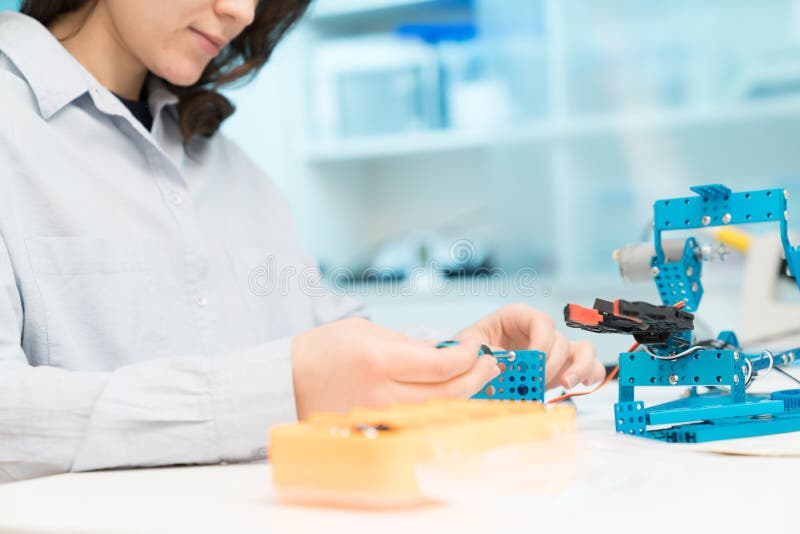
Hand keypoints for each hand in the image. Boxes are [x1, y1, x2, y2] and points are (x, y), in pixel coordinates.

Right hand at [291, 318, 499, 418]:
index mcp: (380, 361)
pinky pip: (419, 419)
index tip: (475, 345)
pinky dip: (440, 407)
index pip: (442, 366)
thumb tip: (446, 353)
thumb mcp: (367, 331)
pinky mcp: (377, 429)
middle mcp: (382, 393)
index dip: (468, 356)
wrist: (286, 382)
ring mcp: (380, 416)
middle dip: (477, 376)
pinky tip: (450, 392)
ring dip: (465, 393)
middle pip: (449, 393)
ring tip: (477, 375)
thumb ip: (410, 345)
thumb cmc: (324, 349)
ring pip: (439, 411)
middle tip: (488, 362)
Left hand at [455, 303, 604, 390]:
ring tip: (566, 383)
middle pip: (559, 340)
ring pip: (581, 349)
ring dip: (578, 366)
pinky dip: (589, 374)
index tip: (534, 359)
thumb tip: (502, 362)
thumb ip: (484, 353)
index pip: (540, 320)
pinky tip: (581, 384)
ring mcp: (553, 349)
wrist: (470, 370)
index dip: (541, 339)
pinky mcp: (562, 367)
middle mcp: (538, 332)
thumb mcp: (470, 346)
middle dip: (550, 363)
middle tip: (537, 382)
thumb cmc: (471, 351)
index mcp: (517, 317)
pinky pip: (588, 365)